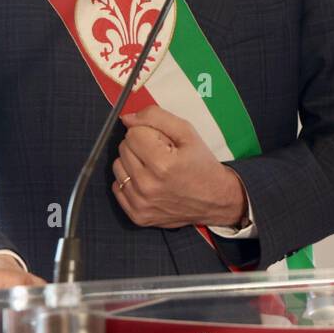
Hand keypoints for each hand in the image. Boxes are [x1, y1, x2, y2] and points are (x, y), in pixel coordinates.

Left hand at [113, 105, 246, 228]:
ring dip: (133, 163)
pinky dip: (130, 181)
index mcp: (162, 164)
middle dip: (141, 146)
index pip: (133, 133)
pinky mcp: (137, 215)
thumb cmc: (202, 166)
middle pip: (124, 148)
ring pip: (118, 166)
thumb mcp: (188, 132)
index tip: (164, 142)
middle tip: (162, 154)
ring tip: (155, 168)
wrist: (216, 199)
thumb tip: (127, 118)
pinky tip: (148, 181)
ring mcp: (141, 203)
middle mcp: (148, 186)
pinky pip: (117, 186)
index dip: (150, 133)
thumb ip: (156, 117)